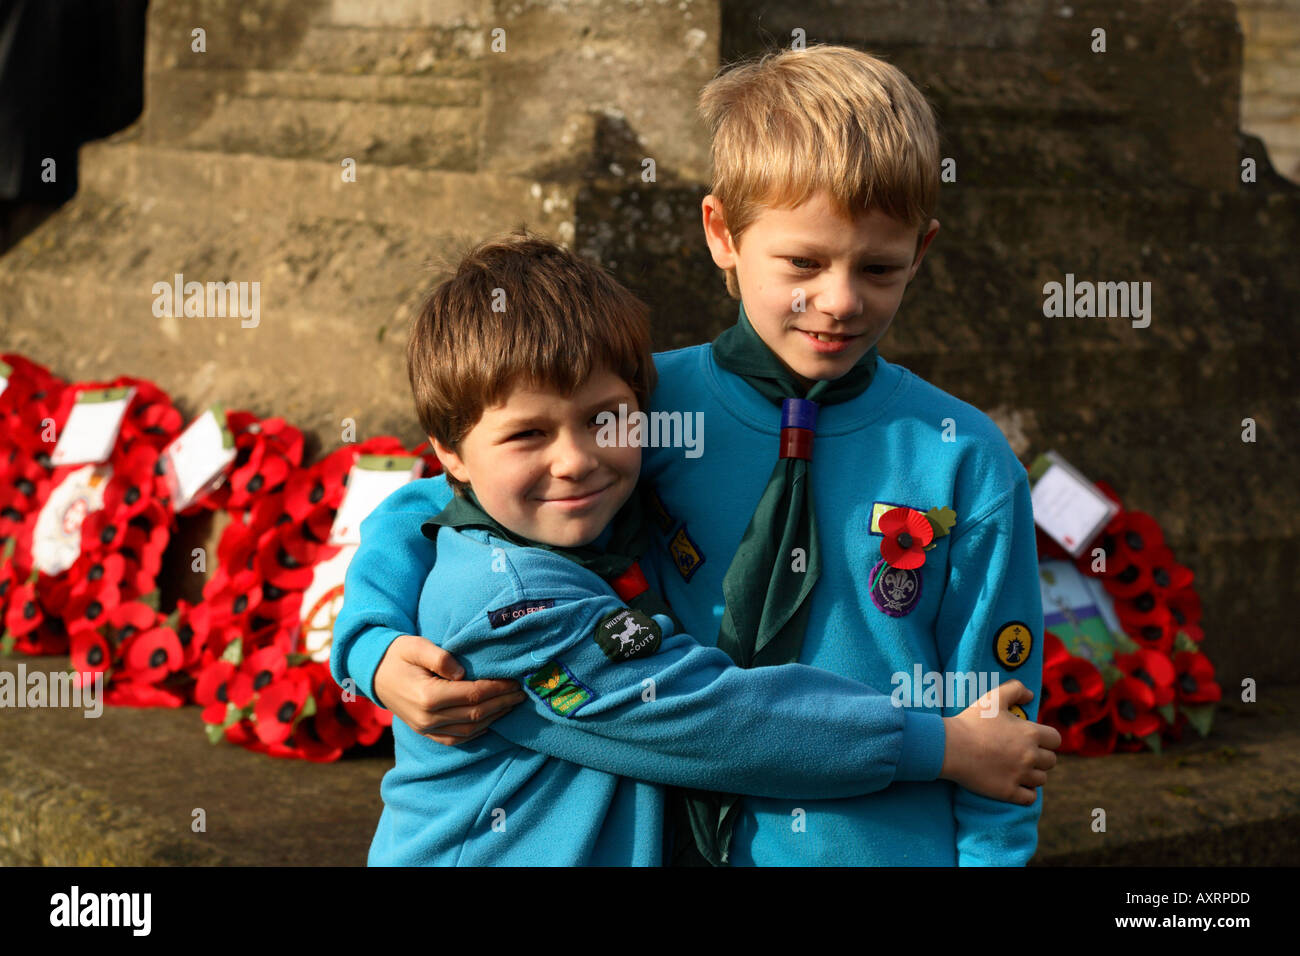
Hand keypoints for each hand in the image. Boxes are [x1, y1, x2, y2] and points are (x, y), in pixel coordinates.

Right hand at [372, 634, 524, 745]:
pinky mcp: (426, 733)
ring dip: (494, 718)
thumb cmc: (398, 654)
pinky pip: (456, 739)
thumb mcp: (416, 645)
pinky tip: (492, 721)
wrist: (374, 673)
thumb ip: (439, 657)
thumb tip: (462, 672)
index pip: (472, 695)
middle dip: (502, 703)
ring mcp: (426, 729)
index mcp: (428, 696)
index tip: (514, 680)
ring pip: (470, 729)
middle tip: (522, 693)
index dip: (497, 689)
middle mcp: (428, 718)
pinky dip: (477, 732)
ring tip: (512, 704)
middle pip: (476, 714)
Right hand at [939, 679, 1060, 804]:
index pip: (1055, 739)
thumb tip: (1030, 695)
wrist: (949, 746)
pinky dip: (1026, 793)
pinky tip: (1016, 784)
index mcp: (1030, 733)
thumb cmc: (971, 721)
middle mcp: (1029, 756)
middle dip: (1040, 757)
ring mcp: (1020, 776)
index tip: (1035, 739)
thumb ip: (1015, 689)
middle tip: (1024, 754)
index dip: (1047, 739)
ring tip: (1018, 769)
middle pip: (1051, 761)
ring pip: (1041, 779)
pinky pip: (1030, 797)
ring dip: (1033, 774)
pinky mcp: (1008, 792)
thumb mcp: (993, 697)